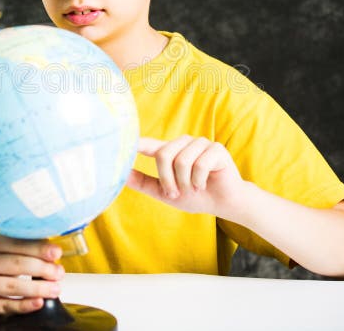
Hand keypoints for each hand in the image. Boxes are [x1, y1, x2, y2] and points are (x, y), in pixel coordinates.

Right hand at [0, 234, 64, 314]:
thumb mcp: (0, 249)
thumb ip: (23, 247)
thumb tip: (53, 252)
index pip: (17, 244)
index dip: (39, 249)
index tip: (56, 253)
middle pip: (16, 264)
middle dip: (42, 269)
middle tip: (59, 273)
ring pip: (12, 286)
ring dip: (38, 288)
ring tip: (54, 288)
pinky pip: (4, 306)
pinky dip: (24, 305)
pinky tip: (38, 302)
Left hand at [126, 136, 243, 214]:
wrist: (223, 204)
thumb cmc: (195, 196)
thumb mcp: (164, 192)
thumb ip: (143, 182)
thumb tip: (120, 174)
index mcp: (170, 151)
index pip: (149, 144)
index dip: (136, 142)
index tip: (122, 139)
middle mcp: (184, 143)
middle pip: (164, 155)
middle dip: (168, 179)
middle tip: (176, 193)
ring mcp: (201, 143)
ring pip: (182, 161)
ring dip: (186, 182)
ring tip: (194, 188)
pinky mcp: (216, 148)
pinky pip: (199, 164)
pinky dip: (199, 180)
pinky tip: (204, 184)